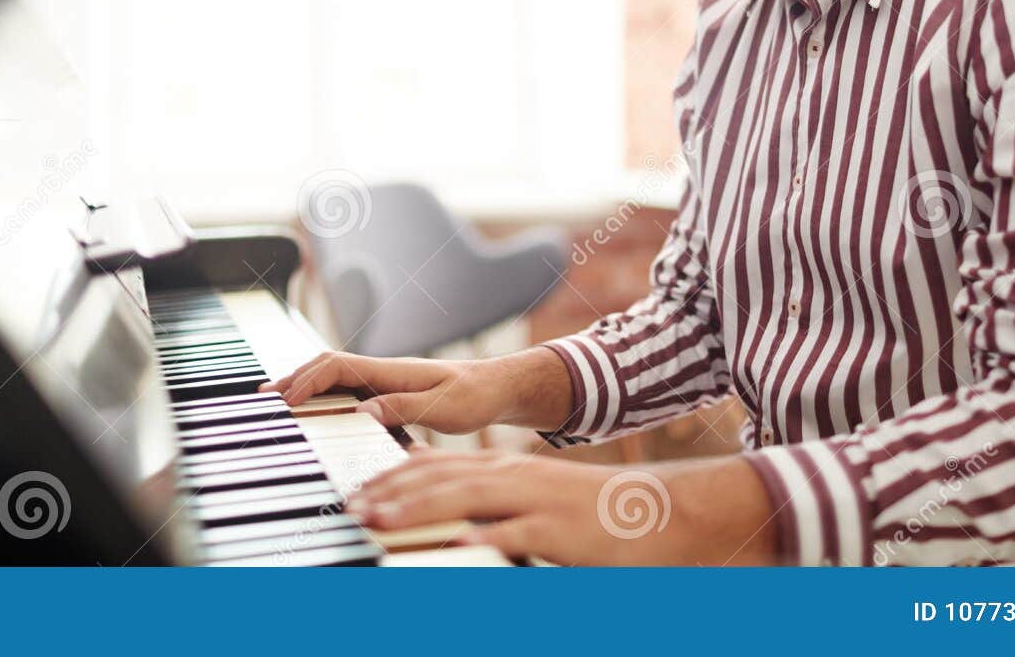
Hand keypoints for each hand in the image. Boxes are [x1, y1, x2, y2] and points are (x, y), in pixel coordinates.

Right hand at [260, 353, 509, 433]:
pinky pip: (346, 390)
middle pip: (326, 367)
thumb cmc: (473, 396)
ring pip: (333, 377)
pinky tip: (314, 409)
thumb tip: (363, 413)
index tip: (285, 401)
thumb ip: (404, 408)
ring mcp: (383, 381)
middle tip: (263, 399)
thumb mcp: (444, 406)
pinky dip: (323, 396)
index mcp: (390, 370)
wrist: (495, 390)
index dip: (307, 381)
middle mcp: (382, 371)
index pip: (336, 366)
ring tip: (277, 402)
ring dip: (304, 386)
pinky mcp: (388, 394)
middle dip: (293, 380)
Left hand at [343, 449, 781, 565]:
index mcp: (506, 468)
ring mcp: (536, 500)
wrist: (660, 514)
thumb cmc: (591, 515)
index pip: (437, 465)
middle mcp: (514, 476)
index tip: (356, 492)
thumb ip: (491, 502)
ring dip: (419, 511)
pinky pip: (513, 536)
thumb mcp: (534, 499)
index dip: (391, 477)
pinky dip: (482, 541)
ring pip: (466, 500)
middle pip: (441, 479)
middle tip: (353, 507)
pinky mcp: (558, 529)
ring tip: (381, 522)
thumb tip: (446, 513)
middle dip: (392, 493)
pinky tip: (454, 549)